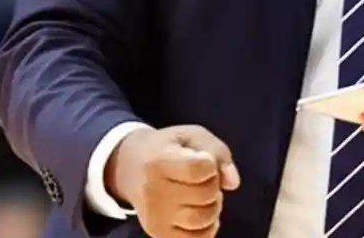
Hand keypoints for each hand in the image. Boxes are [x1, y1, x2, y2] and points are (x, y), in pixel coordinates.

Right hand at [106, 125, 241, 236]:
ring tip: (202, 195)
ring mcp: (155, 216)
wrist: (130, 167)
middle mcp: (153, 191)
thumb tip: (233, 183)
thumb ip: (218, 151)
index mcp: (160, 161)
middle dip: (213, 184)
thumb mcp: (191, 135)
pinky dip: (207, 227)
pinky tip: (201, 212)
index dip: (211, 164)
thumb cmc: (167, 148)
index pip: (199, 169)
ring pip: (203, 219)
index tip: (203, 159)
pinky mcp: (159, 234)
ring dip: (213, 206)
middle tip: (203, 177)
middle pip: (205, 194)